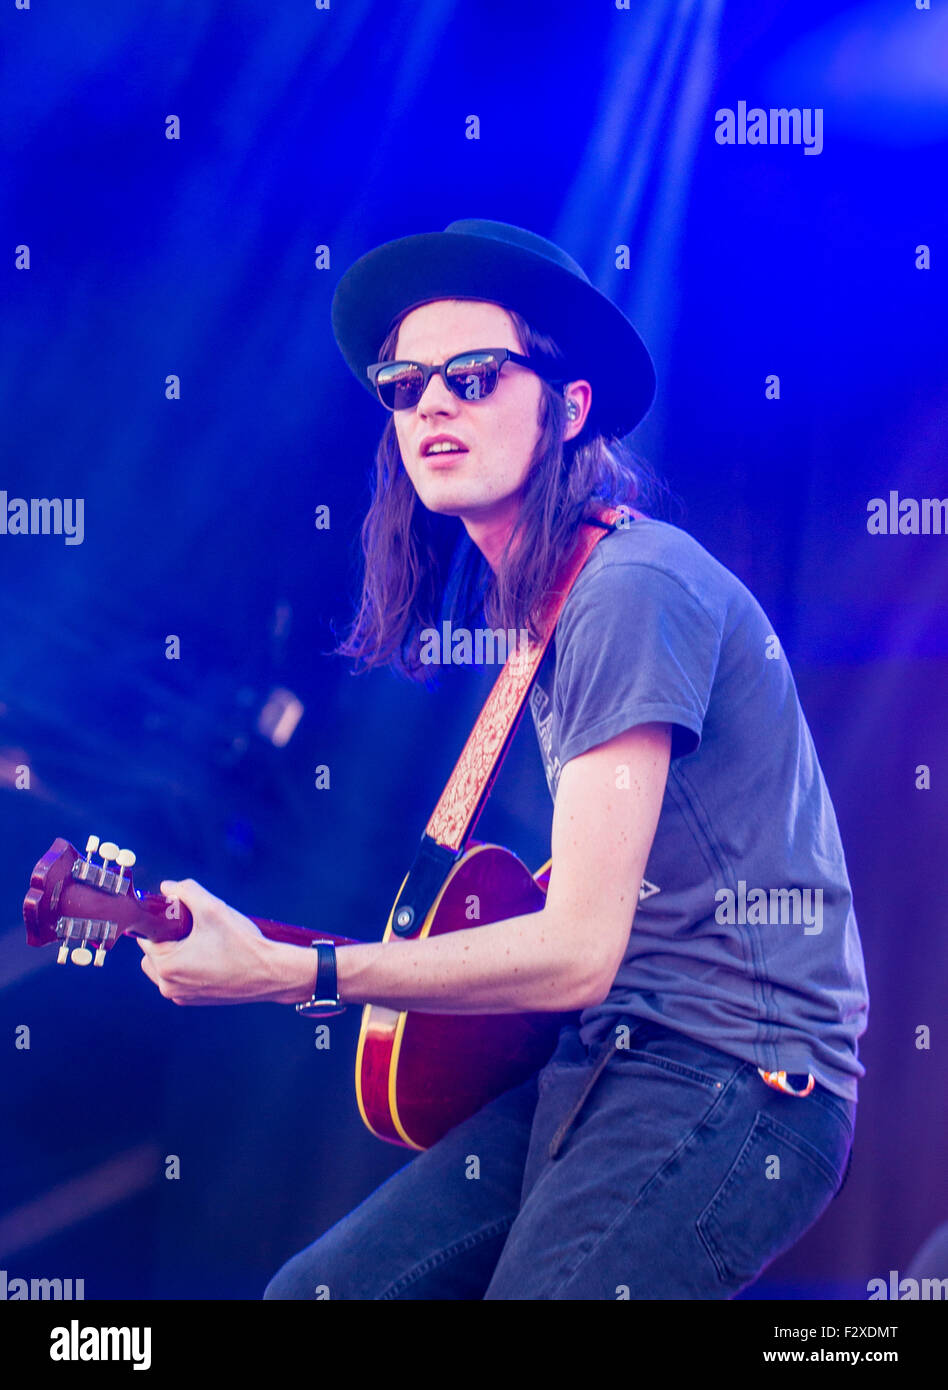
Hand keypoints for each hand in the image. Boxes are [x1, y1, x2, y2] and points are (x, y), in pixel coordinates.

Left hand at [137, 877, 290, 1005]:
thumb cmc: (243, 945)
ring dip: (176, 952)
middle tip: (193, 927)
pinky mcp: (195, 1001)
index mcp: (167, 966)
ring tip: (203, 941)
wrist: (272, 974)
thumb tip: (168, 887)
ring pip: (165, 967)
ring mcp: (182, 997)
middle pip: (152, 953)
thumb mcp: (213, 908)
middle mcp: (169, 986)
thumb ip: (186, 891)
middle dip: (167, 937)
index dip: (161, 921)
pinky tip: (210, 955)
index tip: (180, 914)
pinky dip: (188, 966)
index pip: (146, 937)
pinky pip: (180, 979)